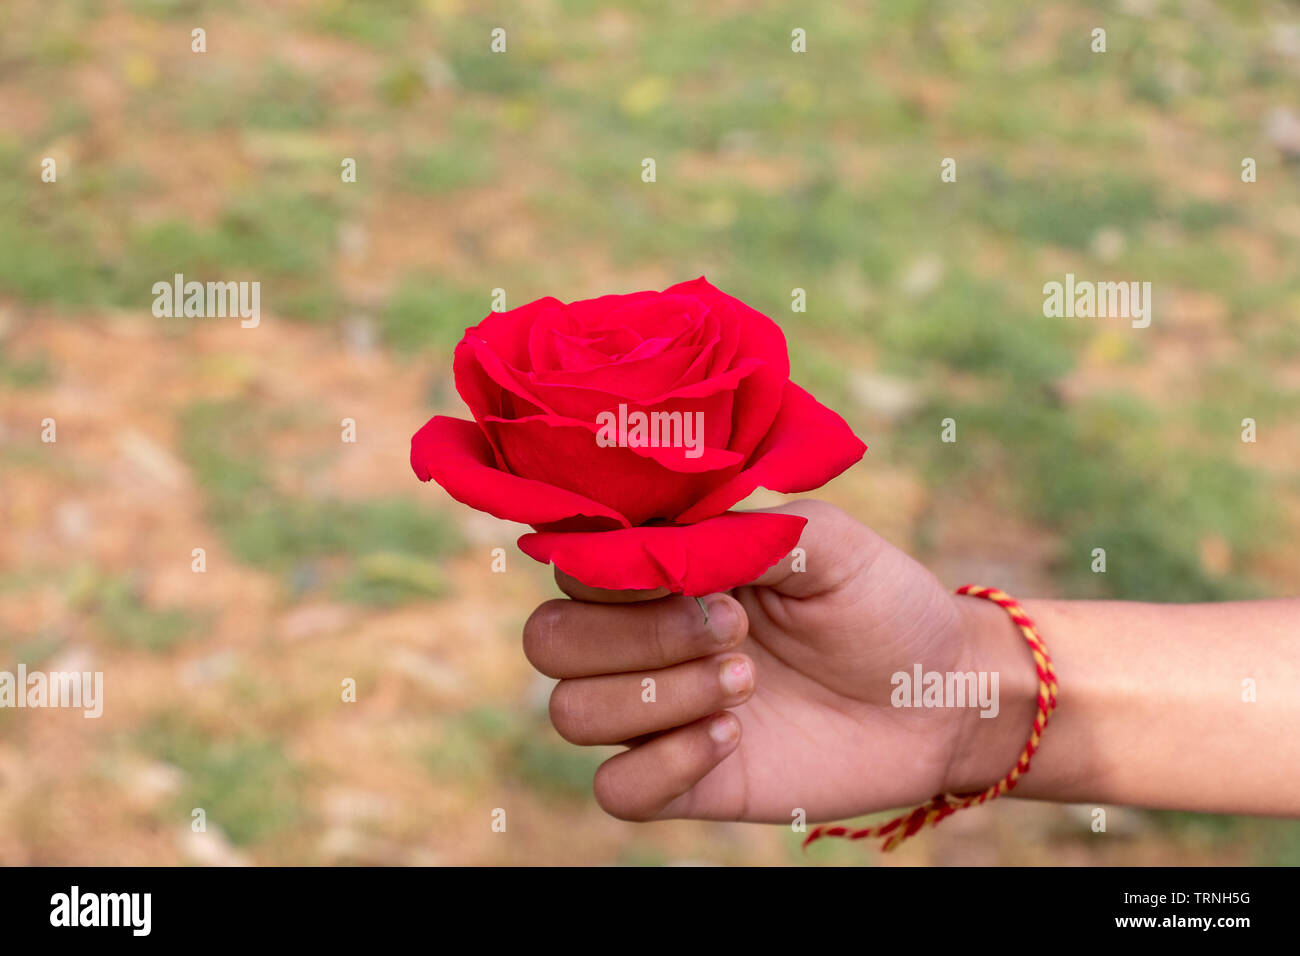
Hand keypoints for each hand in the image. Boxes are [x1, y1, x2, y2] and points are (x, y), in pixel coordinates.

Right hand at [521, 500, 1035, 823]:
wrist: (940, 696)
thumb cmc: (879, 603)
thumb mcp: (827, 541)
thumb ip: (743, 531)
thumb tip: (661, 550)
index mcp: (663, 570)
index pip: (574, 564)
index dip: (613, 573)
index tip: (699, 575)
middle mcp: (643, 638)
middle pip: (549, 640)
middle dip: (635, 634)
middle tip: (736, 627)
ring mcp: (659, 712)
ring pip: (571, 712)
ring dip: (658, 694)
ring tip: (747, 679)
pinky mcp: (685, 780)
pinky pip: (615, 788)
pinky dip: (663, 763)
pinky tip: (734, 737)